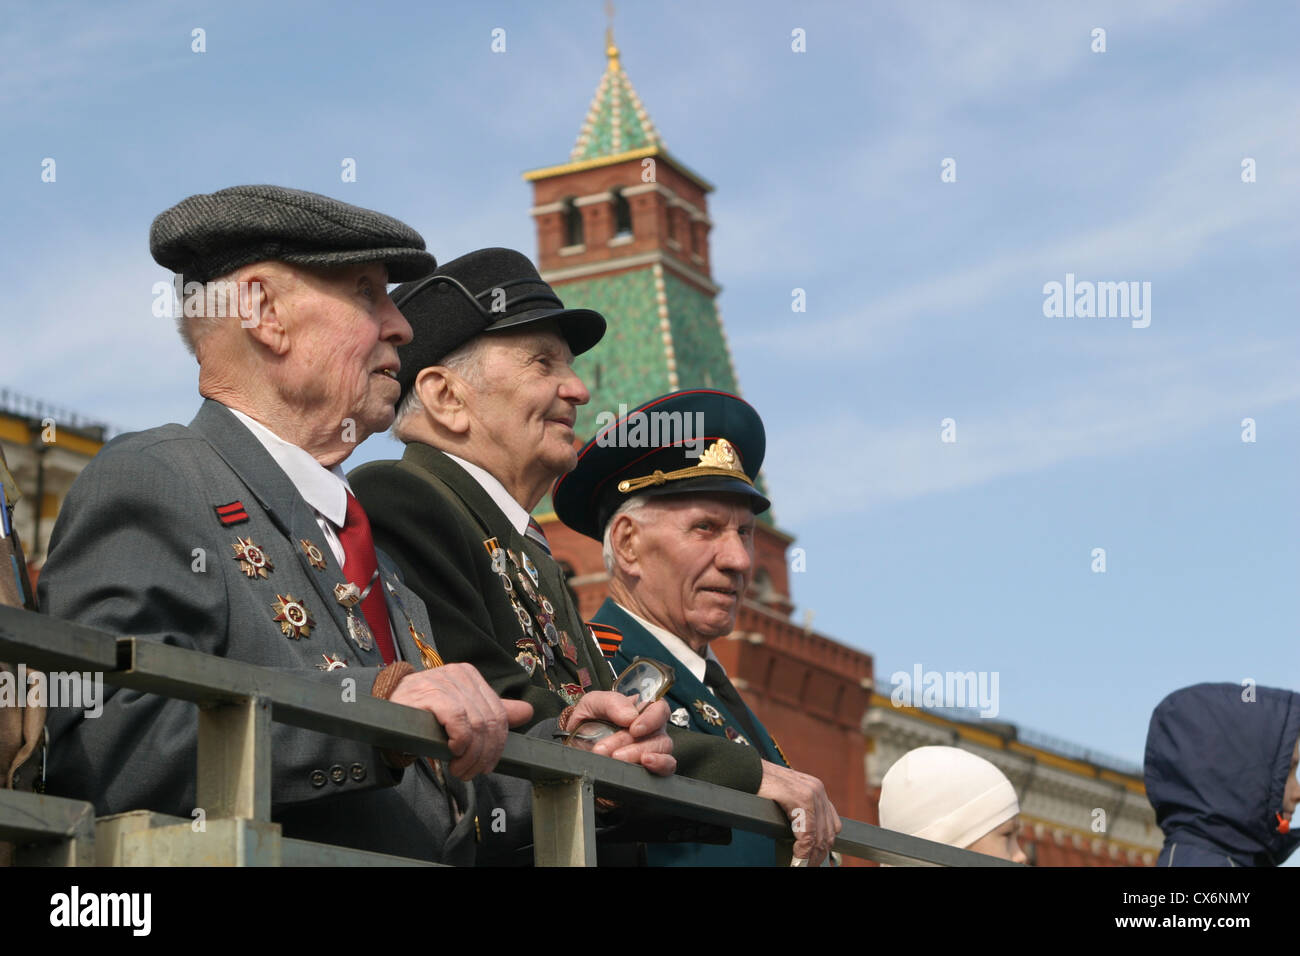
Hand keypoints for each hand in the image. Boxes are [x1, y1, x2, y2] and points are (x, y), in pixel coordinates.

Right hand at [389, 662, 533, 779]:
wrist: (382, 712)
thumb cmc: (421, 714)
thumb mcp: (459, 712)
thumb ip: (491, 712)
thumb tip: (527, 712)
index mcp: (471, 677)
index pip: (499, 714)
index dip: (497, 745)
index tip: (487, 766)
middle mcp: (461, 675)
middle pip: (490, 721)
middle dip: (484, 755)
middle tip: (471, 773)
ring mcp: (445, 682)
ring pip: (477, 724)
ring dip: (471, 756)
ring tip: (459, 770)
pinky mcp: (430, 694)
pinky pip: (458, 720)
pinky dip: (460, 742)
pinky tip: (452, 752)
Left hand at [565, 691, 675, 775]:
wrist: (577, 746)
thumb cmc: (588, 722)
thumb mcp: (593, 703)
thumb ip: (612, 702)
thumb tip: (630, 716)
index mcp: (641, 709)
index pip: (659, 708)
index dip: (651, 719)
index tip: (633, 729)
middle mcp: (651, 729)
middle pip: (657, 734)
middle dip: (631, 743)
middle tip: (607, 749)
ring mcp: (652, 749)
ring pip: (661, 751)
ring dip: (637, 755)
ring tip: (616, 758)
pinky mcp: (650, 767)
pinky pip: (666, 768)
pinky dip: (658, 766)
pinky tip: (644, 765)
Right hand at [757, 760, 840, 866]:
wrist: (747, 771)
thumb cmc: (762, 787)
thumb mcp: (788, 799)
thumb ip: (801, 814)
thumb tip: (805, 843)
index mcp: (817, 790)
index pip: (831, 826)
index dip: (824, 847)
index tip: (814, 860)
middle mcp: (818, 790)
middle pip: (827, 833)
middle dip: (818, 855)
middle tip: (806, 865)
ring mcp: (811, 793)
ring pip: (819, 837)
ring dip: (810, 856)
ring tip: (800, 865)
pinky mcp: (800, 799)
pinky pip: (807, 834)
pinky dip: (802, 852)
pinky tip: (796, 858)